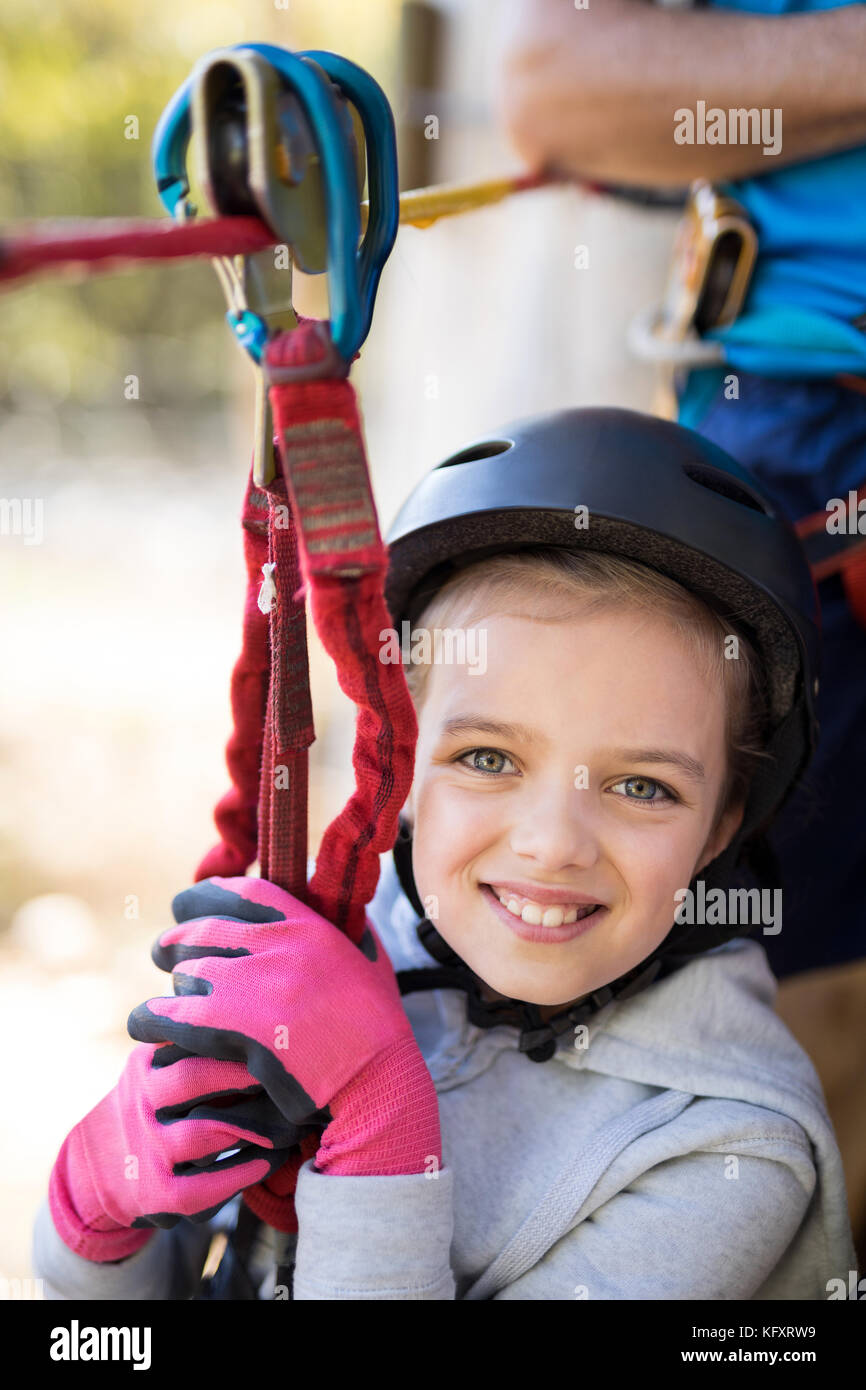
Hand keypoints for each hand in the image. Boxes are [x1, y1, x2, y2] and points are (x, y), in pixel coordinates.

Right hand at [49, 1041, 304, 1262]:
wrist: (94, 1170)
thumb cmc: (150, 1107)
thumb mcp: (154, 1067)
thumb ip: (191, 1042)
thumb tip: (259, 1004)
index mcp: (146, 1064)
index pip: (186, 1035)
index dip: (229, 1029)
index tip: (270, 1021)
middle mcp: (141, 1101)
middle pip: (193, 1076)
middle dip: (243, 1070)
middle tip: (287, 1066)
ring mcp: (147, 1147)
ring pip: (202, 1132)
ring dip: (251, 1125)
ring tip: (290, 1118)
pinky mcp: (154, 1191)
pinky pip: (199, 1188)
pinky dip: (237, 1175)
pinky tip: (266, 1162)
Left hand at [127, 877, 440, 1176]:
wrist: (376, 1080)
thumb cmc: (375, 1030)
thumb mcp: (368, 961)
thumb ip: (344, 931)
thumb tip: (326, 905)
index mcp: (309, 926)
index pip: (245, 893)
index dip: (209, 896)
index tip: (188, 904)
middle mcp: (278, 946)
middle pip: (205, 930)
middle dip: (176, 941)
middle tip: (161, 952)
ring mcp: (254, 984)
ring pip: (187, 972)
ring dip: (174, 987)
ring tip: (165, 1001)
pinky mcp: (234, 1025)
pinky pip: (171, 1013)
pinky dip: (152, 1017)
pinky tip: (145, 1024)